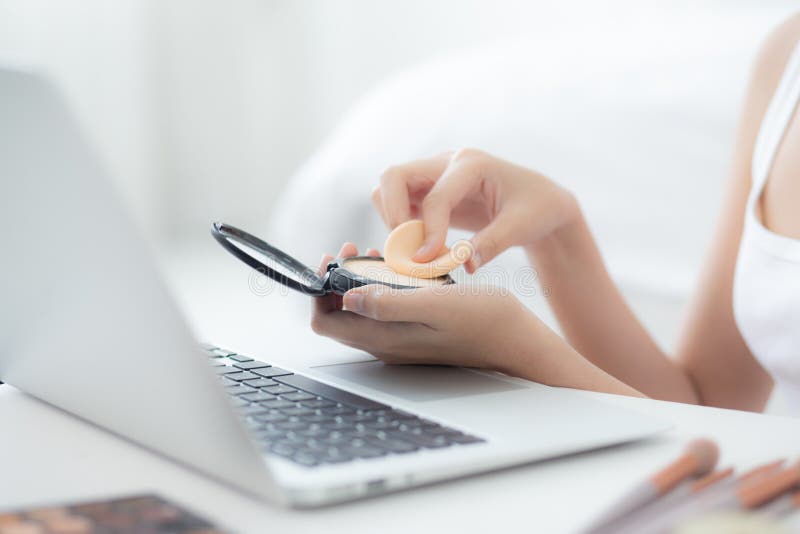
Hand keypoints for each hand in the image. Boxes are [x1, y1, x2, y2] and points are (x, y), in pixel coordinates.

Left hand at [311, 243, 643, 395]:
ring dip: (362, 279)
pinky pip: (385, 308)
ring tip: (379, 253)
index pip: (325, 321)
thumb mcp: (436, 306)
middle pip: (339, 314)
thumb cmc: (486, 323)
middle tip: (358, 250)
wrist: (520, 342)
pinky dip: (384, 285)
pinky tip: (404, 267)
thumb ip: (389, 304)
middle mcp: (386, 343)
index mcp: (384, 338)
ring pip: (362, 308)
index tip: (336, 258)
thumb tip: (346, 298)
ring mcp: (401, 339)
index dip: (320, 289)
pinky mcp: (417, 332)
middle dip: (339, 279)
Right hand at [372, 149, 577, 270]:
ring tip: (415, 249)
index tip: (426, 261)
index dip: (428, 230)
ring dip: (392, 218)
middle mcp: (447, 162)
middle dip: (392, 214)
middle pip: (394, 177)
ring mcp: (434, 174)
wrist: (541, 204)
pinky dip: (399, 224)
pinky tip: (420, 248)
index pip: (435, 196)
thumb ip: (491, 243)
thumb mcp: (521, 226)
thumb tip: (464, 264)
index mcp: (471, 163)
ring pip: (389, 188)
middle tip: (406, 250)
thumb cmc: (537, 209)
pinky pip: (397, 202)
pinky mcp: (429, 191)